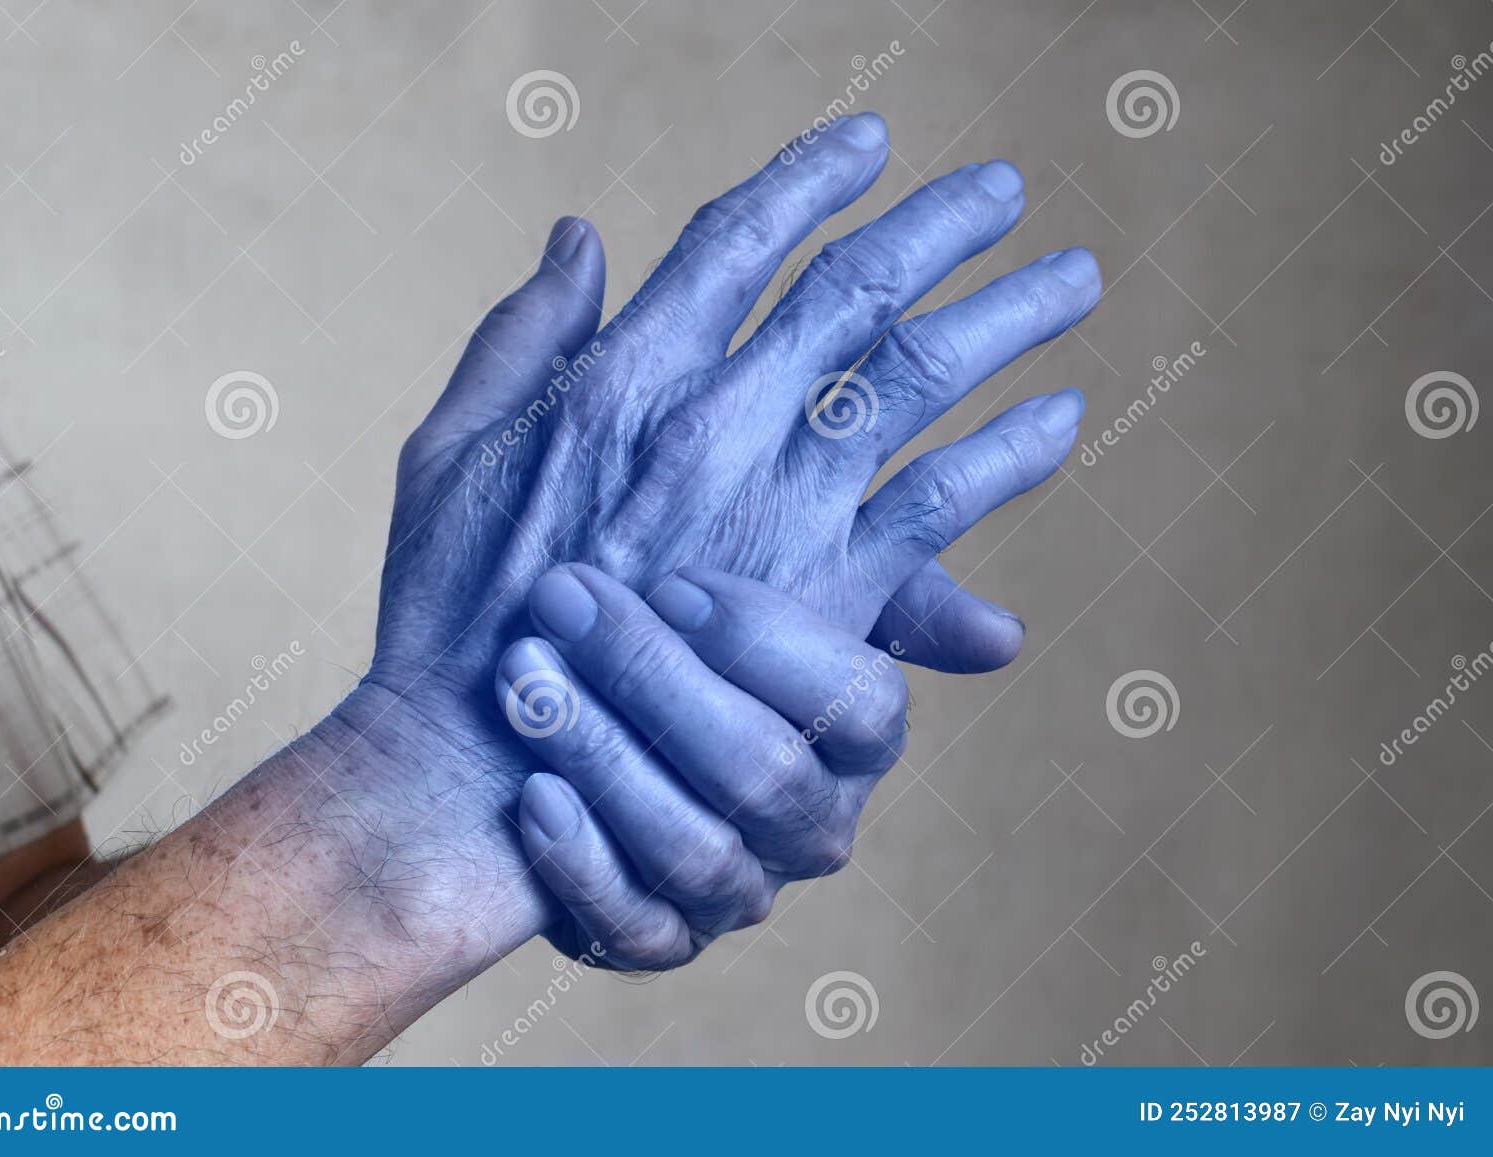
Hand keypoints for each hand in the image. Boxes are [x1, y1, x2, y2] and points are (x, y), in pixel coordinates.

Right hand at [334, 111, 1098, 961]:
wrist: (488, 758)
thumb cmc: (451, 609)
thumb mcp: (448, 449)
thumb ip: (519, 334)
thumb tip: (578, 234)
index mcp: (622, 376)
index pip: (738, 241)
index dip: (809, 179)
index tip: (865, 143)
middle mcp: (717, 422)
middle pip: (857, 288)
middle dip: (940, 226)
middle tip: (1003, 191)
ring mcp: (780, 506)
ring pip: (920, 374)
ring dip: (1005, 314)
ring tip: (1071, 278)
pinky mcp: (826, 596)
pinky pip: (944, 500)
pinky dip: (1011, 452)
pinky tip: (1061, 417)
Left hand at [502, 564, 908, 968]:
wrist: (585, 701)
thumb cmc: (690, 627)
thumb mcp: (792, 584)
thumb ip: (891, 582)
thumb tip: (1006, 637)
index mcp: (858, 736)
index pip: (856, 701)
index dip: (765, 640)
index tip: (676, 579)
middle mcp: (812, 824)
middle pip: (761, 770)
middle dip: (655, 680)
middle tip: (563, 599)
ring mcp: (737, 889)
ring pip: (693, 848)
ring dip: (603, 758)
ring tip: (524, 680)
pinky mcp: (659, 938)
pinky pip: (633, 928)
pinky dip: (581, 864)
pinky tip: (532, 796)